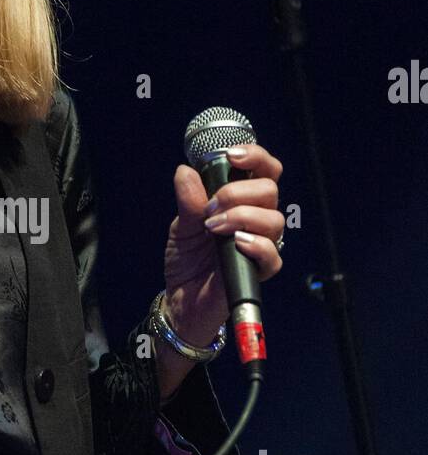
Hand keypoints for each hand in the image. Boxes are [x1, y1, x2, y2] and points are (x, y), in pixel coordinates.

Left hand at [162, 142, 284, 344]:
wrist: (182, 298)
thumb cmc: (187, 259)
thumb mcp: (181, 226)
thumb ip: (187, 201)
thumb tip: (186, 172)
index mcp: (242, 201)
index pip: (264, 170)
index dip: (256, 156)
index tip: (232, 156)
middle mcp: (256, 219)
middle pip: (270, 190)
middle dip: (238, 192)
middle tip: (210, 209)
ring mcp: (260, 243)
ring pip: (274, 219)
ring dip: (242, 217)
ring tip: (214, 228)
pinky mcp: (260, 270)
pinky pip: (272, 254)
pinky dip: (256, 245)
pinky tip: (236, 243)